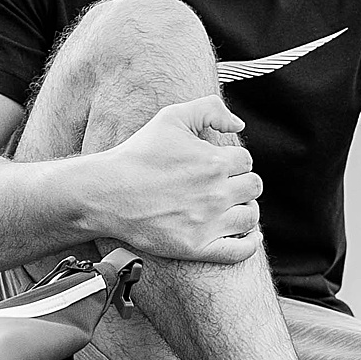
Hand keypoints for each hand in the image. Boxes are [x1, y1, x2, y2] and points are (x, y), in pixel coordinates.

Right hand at [102, 94, 262, 262]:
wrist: (108, 192)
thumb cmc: (138, 154)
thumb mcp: (172, 117)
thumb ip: (210, 109)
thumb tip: (239, 126)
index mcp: (214, 161)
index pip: (246, 161)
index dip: (233, 161)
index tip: (218, 165)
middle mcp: (216, 193)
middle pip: (253, 187)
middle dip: (241, 183)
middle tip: (224, 185)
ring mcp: (208, 223)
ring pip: (250, 216)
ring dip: (245, 209)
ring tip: (231, 206)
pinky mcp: (197, 247)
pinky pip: (239, 251)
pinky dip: (248, 243)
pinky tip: (247, 236)